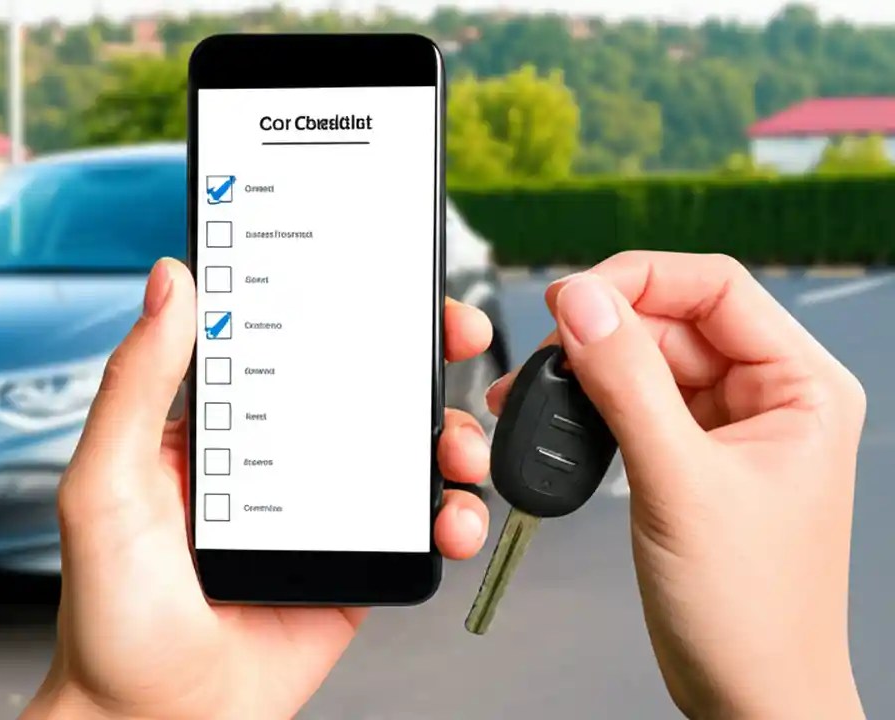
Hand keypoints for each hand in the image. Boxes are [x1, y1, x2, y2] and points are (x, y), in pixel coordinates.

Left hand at [23, 258, 495, 719]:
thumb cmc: (112, 617)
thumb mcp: (105, 485)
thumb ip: (136, 384)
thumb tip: (166, 284)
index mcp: (212, 428)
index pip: (278, 339)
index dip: (331, 298)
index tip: (375, 270)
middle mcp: (271, 461)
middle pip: (357, 385)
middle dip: (415, 353)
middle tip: (450, 334)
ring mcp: (318, 512)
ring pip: (402, 451)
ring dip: (448, 434)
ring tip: (455, 449)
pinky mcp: (354, 564)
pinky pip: (417, 526)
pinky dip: (452, 515)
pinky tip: (451, 517)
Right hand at [488, 253, 865, 718]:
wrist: (749, 695)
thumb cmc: (751, 610)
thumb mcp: (677, 482)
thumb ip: (625, 381)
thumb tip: (581, 301)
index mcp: (803, 386)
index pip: (715, 288)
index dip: (637, 279)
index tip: (568, 296)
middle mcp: (771, 397)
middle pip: (673, 321)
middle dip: (601, 333)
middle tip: (542, 359)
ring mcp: (730, 429)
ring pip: (647, 362)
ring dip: (587, 372)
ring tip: (535, 395)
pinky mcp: (693, 459)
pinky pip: (636, 405)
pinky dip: (591, 407)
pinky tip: (556, 419)